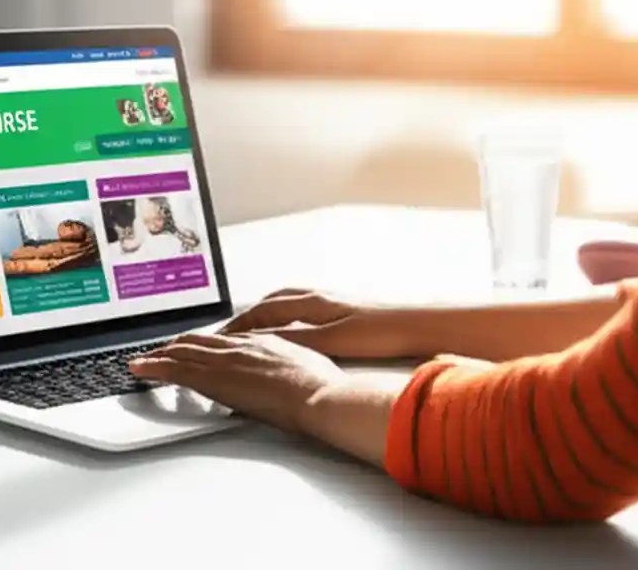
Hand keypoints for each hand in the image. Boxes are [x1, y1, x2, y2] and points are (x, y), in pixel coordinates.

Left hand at [128, 332, 345, 432]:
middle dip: (179, 346)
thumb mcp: (305, 366)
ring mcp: (224, 361)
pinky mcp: (213, 379)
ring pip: (183, 352)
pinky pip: (175, 370)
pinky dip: (154, 367)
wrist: (315, 394)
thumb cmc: (318, 384)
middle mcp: (240, 346)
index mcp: (263, 342)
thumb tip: (285, 373)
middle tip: (163, 350)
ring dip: (161, 355)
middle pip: (199, 342)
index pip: (226, 340)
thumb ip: (288, 366)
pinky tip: (140, 368)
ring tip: (145, 358)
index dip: (208, 344)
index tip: (199, 347)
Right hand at [220, 289, 420, 358]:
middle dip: (248, 316)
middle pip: (273, 302)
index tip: (220, 337)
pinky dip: (288, 317)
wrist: (417, 323)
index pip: (264, 312)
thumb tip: (260, 340)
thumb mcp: (331, 339)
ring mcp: (334, 301)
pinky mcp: (347, 310)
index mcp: (313, 303)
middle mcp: (320, 297)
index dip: (239, 326)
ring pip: (289, 302)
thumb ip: (294, 339)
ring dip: (267, 313)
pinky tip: (294, 328)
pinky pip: (304, 309)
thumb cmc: (380, 331)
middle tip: (229, 331)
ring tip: (254, 326)